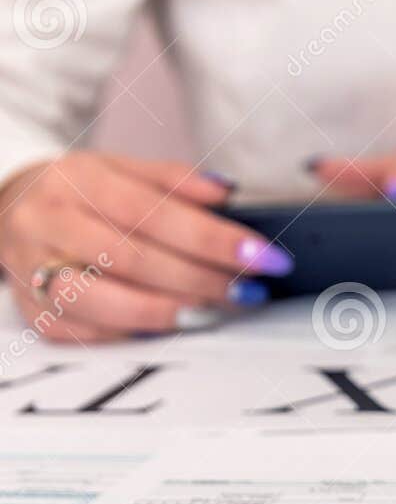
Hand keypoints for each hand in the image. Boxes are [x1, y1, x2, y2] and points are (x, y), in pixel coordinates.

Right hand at [0, 153, 292, 342]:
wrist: (6, 211)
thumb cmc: (79, 194)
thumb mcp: (122, 170)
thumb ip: (175, 180)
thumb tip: (228, 193)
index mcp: (76, 182)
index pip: (153, 212)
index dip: (212, 238)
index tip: (262, 256)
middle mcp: (48, 224)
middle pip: (133, 260)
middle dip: (202, 279)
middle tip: (249, 289)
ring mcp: (33, 271)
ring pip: (107, 302)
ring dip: (171, 311)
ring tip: (217, 311)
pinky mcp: (34, 314)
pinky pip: (91, 333)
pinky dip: (138, 332)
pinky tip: (175, 324)